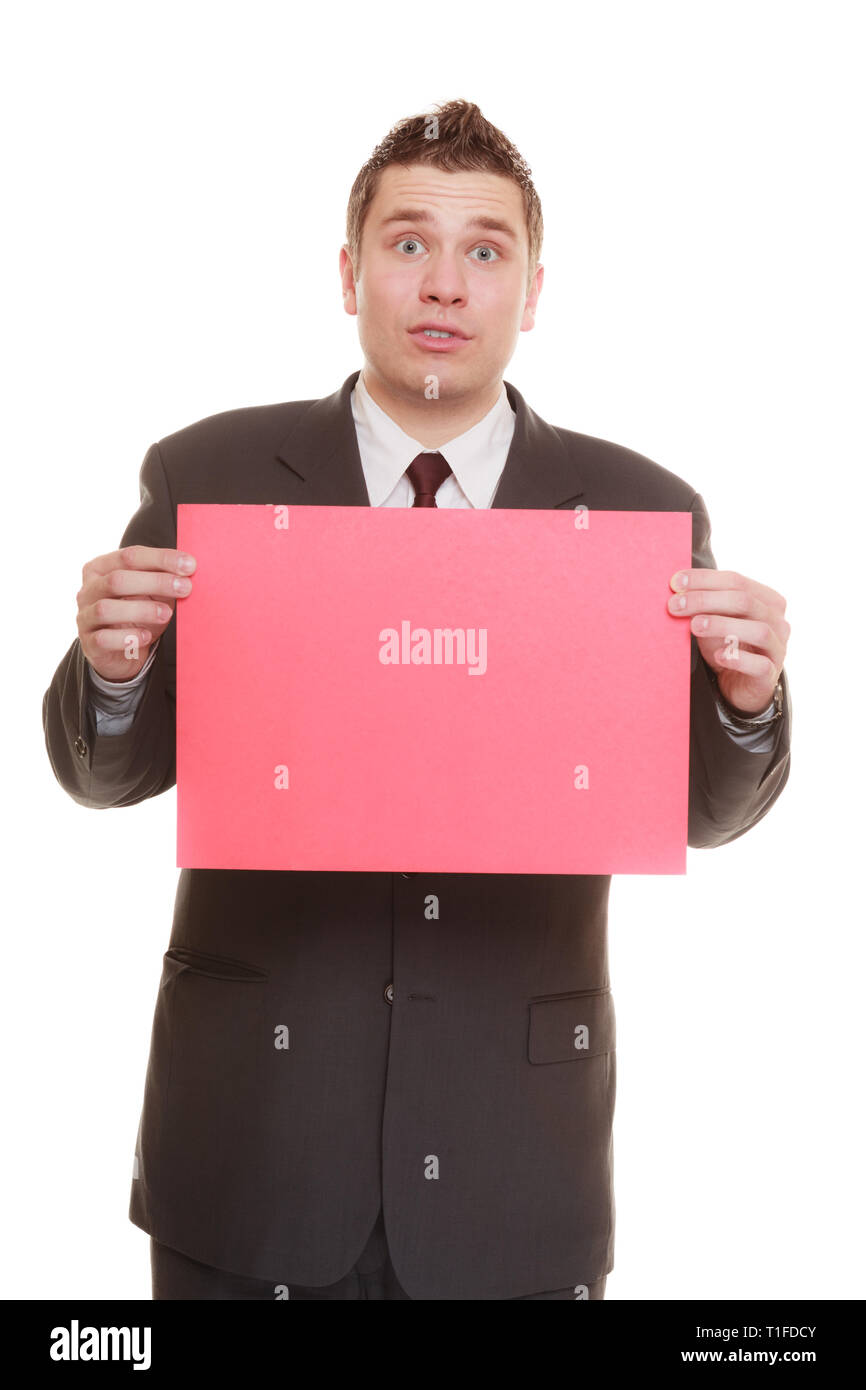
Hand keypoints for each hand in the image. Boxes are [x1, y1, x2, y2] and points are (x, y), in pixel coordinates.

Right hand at [76, 545, 196, 682]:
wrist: (120, 652)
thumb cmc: (137, 614)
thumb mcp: (151, 593)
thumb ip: (164, 580)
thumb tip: (189, 569)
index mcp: (101, 568)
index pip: (129, 556)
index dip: (160, 558)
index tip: (190, 565)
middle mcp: (88, 590)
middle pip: (117, 580)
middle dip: (155, 582)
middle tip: (184, 588)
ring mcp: (85, 617)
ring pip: (106, 609)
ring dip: (141, 610)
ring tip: (167, 614)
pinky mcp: (89, 644)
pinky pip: (104, 639)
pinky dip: (127, 637)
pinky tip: (146, 636)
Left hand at [668, 569, 789, 714]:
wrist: (740, 687)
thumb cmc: (727, 647)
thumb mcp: (715, 621)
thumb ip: (704, 605)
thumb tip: (675, 588)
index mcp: (766, 600)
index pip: (736, 580)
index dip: (704, 579)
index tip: (675, 582)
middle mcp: (776, 621)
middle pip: (744, 601)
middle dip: (705, 600)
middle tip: (675, 605)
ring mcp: (777, 648)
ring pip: (757, 630)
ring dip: (722, 625)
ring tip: (694, 626)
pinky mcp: (770, 675)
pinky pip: (759, 665)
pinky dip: (738, 659)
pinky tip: (718, 656)